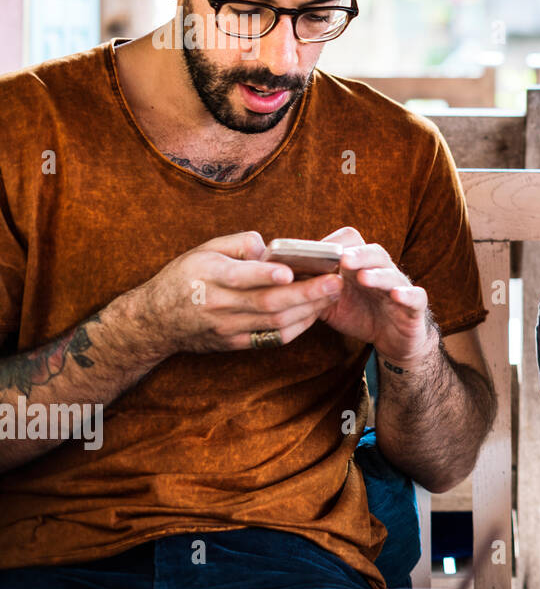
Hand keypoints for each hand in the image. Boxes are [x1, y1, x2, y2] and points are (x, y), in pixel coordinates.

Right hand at [137, 231, 341, 354]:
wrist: (155, 322)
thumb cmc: (184, 278)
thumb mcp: (203, 251)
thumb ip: (237, 244)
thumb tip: (269, 247)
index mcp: (209, 276)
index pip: (241, 277)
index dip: (266, 274)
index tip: (290, 272)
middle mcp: (219, 305)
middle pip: (267, 302)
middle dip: (306, 293)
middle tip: (336, 281)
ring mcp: (228, 328)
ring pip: (274, 321)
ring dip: (309, 309)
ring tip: (334, 294)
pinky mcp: (235, 344)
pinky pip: (271, 338)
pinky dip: (296, 327)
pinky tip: (315, 313)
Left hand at [313, 226, 436, 365]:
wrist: (394, 339)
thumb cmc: (360, 315)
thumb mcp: (330, 304)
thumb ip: (311, 290)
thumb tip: (279, 280)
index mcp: (358, 267)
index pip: (351, 244)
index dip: (335, 245)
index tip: (315, 252)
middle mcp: (380, 271)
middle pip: (373, 253)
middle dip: (358, 255)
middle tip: (342, 259)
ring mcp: (398, 287)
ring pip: (392, 273)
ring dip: (378, 274)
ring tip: (363, 277)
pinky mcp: (414, 306)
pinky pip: (415, 296)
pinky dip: (407, 294)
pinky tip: (396, 295)